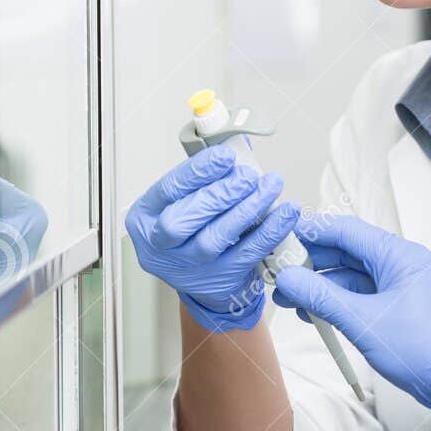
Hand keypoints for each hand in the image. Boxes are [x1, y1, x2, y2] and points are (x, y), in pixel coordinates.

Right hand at [124, 145, 300, 332]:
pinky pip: (245, 255)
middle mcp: (160, 246)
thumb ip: (203, 178)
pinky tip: (285, 214)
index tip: (225, 156)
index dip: (197, 172)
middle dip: (220, 194)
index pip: (168, 190)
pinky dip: (268, 232)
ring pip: (215, 239)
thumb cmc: (190, 228)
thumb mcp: (183, 201)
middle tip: (248, 176)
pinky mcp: (217, 280)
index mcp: (145, 218)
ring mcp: (187, 267)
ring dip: (246, 210)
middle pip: (184, 220)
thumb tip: (234, 151)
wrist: (199, 276)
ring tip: (269, 187)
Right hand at [272, 215, 430, 430]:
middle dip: (311, 263)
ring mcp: (407, 287)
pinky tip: (320, 315)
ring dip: (324, 287)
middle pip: (348, 252)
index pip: (345, 230)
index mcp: (400, 256)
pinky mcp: (407, 308)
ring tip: (293, 301)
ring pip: (356, 277)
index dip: (310, 231)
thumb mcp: (364, 323)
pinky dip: (342, 302)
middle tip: (279, 275)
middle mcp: (405, 264)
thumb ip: (322, 298)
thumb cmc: (430, 352)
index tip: (281, 235)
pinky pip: (367, 296)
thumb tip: (288, 279)